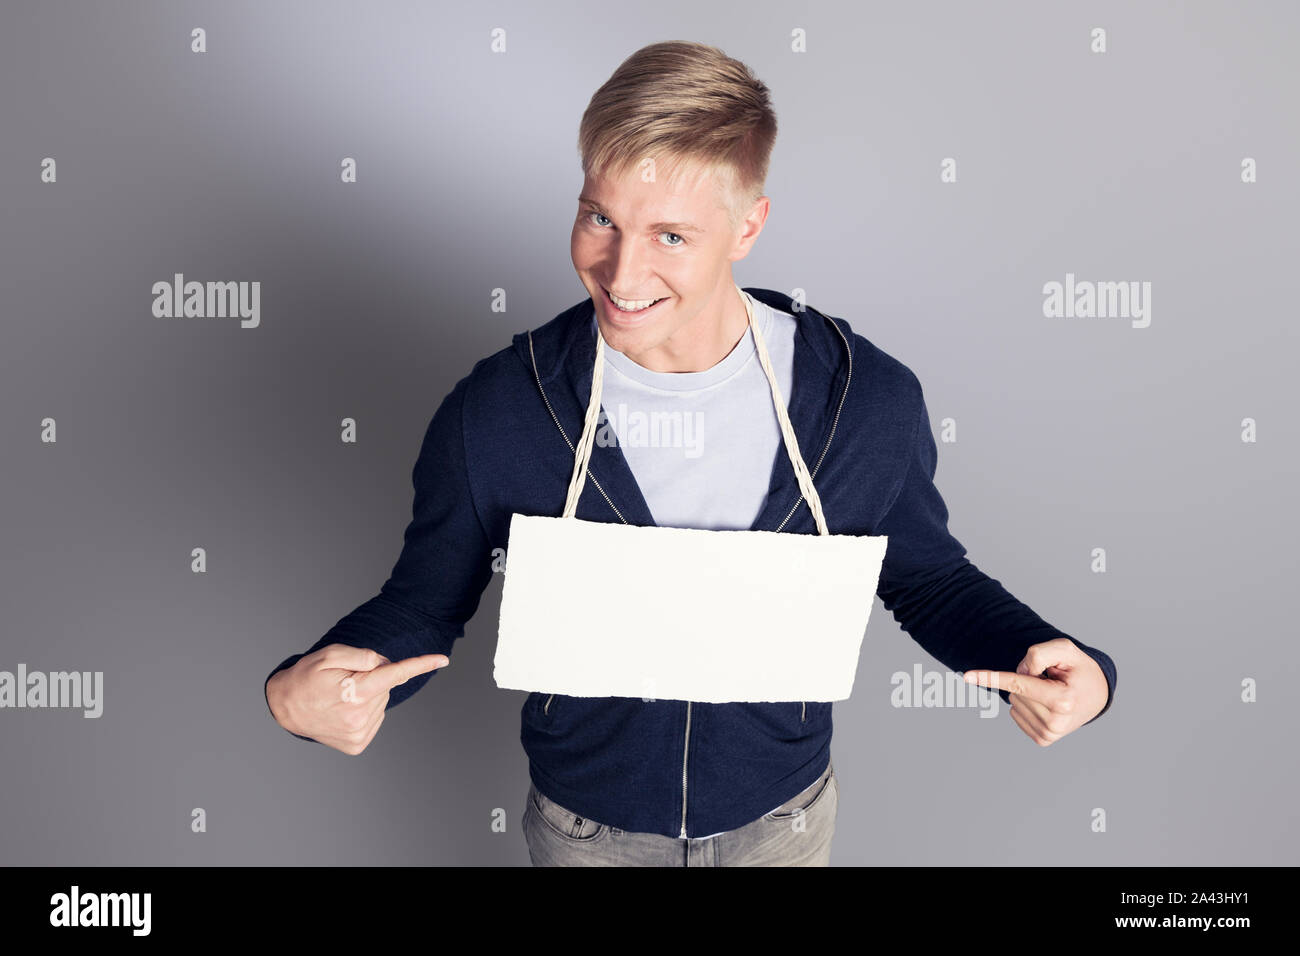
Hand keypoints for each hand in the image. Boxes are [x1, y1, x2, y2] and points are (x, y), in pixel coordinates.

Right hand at [266, 643, 448, 753]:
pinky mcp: (357, 744)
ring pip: (380, 703)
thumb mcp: (330, 655)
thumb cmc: (306, 677)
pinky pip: (375, 718)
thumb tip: (386, 664)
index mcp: (355, 692)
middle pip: (385, 686)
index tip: (443, 659)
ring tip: (340, 696)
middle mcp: (360, 717)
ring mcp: (359, 734)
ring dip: (368, 696)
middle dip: (372, 679)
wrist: (284, 708)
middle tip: (345, 680)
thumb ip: (362, 656)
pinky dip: (365, 711)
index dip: (420, 665)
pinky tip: (344, 711)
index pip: (395, 674)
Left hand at [962, 638, 1107, 745]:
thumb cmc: (1079, 669)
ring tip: (1053, 692)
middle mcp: (1055, 721)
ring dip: (1029, 693)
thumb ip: (1039, 654)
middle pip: (1015, 691)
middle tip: (1054, 681)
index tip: (966, 676)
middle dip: (1028, 680)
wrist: (1097, 695)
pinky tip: (1047, 705)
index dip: (991, 677)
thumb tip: (1019, 672)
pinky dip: (1027, 704)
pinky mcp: (1043, 739)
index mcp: (1062, 700)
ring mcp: (1049, 734)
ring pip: (1014, 702)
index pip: (1019, 684)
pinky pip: (1017, 713)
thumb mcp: (1065, 650)